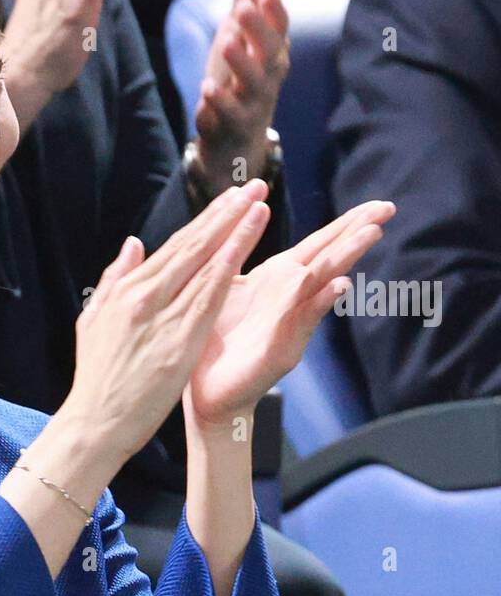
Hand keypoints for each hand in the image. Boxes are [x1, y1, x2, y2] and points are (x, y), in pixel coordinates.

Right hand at [65, 181, 271, 465]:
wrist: (94, 423)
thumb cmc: (96, 379)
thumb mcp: (93, 321)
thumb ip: (115, 279)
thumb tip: (134, 243)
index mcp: (127, 291)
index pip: (173, 247)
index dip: (205, 221)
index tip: (229, 200)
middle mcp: (145, 296)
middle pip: (192, 246)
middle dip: (225, 213)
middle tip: (252, 186)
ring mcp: (162, 317)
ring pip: (204, 264)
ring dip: (235, 230)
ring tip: (259, 204)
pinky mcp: (179, 341)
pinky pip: (209, 296)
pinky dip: (228, 266)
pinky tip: (246, 245)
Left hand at [185, 198, 396, 427]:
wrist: (206, 392)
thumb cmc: (214, 341)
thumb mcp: (225, 289)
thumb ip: (238, 258)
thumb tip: (246, 221)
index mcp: (277, 277)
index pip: (319, 243)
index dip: (346, 223)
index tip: (377, 204)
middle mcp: (290, 295)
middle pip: (329, 255)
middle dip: (357, 231)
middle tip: (388, 208)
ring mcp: (291, 321)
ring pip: (322, 282)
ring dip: (345, 256)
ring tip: (370, 233)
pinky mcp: (281, 347)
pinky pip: (304, 319)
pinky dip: (321, 301)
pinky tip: (338, 285)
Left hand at [194, 0, 288, 195]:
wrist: (233, 138)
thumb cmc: (237, 78)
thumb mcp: (238, 35)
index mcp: (272, 52)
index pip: (279, 28)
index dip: (274, 10)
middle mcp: (269, 76)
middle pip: (270, 52)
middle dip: (258, 30)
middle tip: (243, 7)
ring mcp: (254, 103)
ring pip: (254, 84)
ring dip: (241, 62)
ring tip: (226, 40)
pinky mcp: (234, 127)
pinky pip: (230, 116)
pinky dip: (219, 103)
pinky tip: (206, 87)